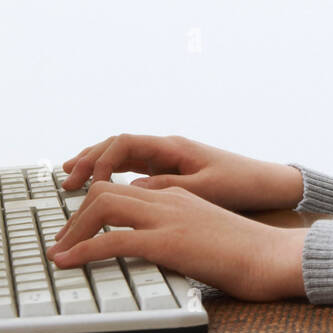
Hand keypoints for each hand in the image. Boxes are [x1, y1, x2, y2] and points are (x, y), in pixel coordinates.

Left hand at [47, 180, 306, 301]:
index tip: (77, 228)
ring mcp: (168, 216)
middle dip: (75, 214)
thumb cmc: (247, 252)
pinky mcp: (168, 240)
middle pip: (106, 190)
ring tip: (59, 252)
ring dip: (73, 229)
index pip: (124, 187)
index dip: (93, 205)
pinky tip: (68, 263)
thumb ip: (180, 231)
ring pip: (102, 205)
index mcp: (178, 195)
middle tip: (60, 240)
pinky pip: (112, 239)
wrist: (272, 256)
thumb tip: (158, 248)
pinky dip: (82, 250)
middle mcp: (169, 198)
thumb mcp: (206, 234)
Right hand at [61, 134, 302, 211]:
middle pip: (116, 145)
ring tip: (69, 179)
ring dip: (95, 165)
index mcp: (173, 147)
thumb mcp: (205, 189)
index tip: (89, 183)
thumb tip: (131, 188)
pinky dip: (110, 174)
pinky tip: (98, 188)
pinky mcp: (169, 170)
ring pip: (121, 155)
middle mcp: (166, 148)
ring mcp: (166, 158)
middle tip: (65, 180)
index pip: (125, 143)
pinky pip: (131, 167)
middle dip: (88, 159)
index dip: (101, 160)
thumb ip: (168, 188)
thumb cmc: (241, 184)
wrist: (266, 182)